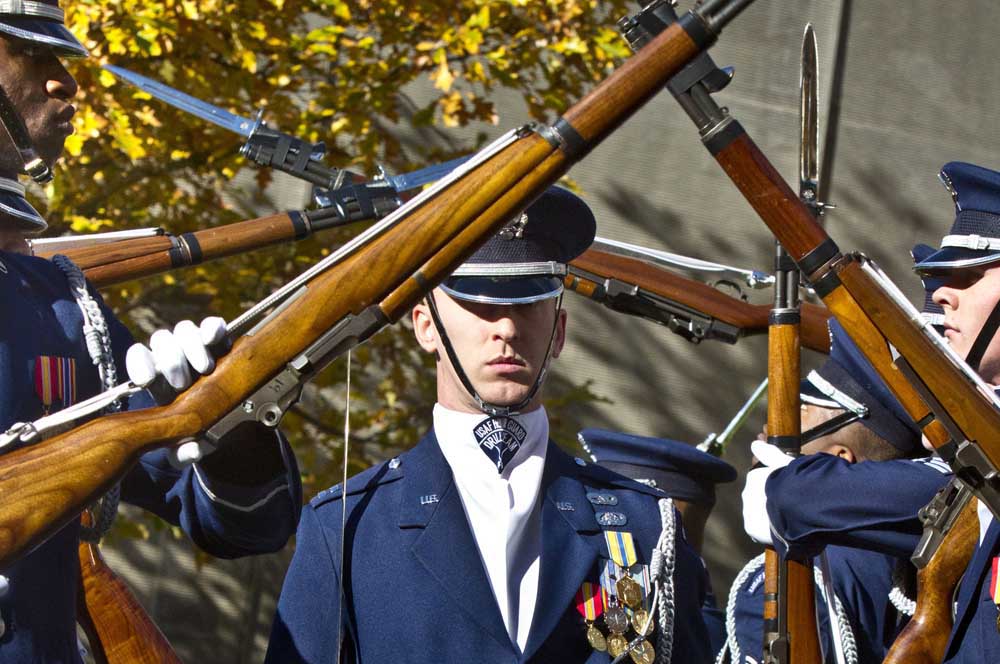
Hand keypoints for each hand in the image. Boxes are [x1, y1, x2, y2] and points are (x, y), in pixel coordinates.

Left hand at [126, 317, 227, 465]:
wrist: (224, 416)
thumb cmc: (198, 428)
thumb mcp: (187, 446)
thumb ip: (183, 452)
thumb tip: (192, 451)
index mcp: (158, 379)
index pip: (139, 358)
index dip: (140, 363)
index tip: (147, 380)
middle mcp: (174, 357)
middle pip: (162, 341)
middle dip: (171, 362)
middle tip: (182, 383)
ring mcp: (196, 345)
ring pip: (183, 329)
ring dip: (192, 347)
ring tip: (205, 369)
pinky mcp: (220, 340)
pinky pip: (212, 325)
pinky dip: (213, 329)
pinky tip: (217, 340)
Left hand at [741, 441, 794, 544]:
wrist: (795, 504)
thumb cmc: (795, 481)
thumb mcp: (784, 463)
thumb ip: (769, 453)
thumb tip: (755, 443)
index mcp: (755, 477)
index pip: (763, 484)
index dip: (776, 490)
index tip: (788, 494)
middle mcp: (747, 493)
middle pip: (759, 500)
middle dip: (770, 504)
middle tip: (789, 509)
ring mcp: (748, 511)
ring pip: (759, 515)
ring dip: (769, 518)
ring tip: (787, 522)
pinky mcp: (751, 528)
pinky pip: (759, 531)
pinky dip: (767, 532)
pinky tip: (781, 532)